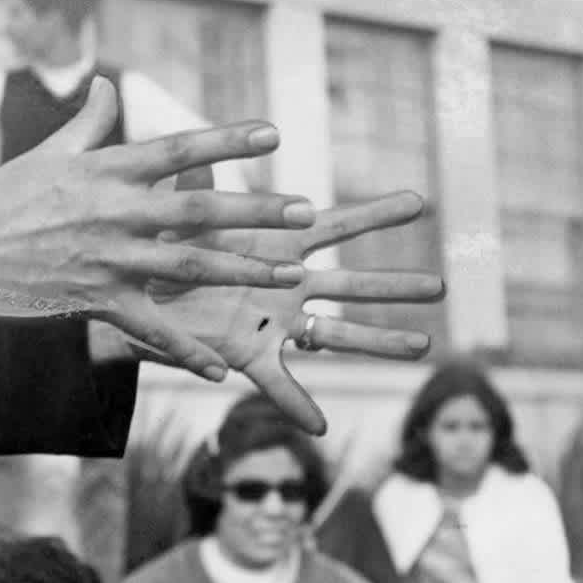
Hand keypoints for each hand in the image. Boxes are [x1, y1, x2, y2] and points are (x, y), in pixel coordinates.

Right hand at [0, 79, 313, 377]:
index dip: (228, 141)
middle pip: (199, 209)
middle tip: (305, 210)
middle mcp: (114, 211)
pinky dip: (185, 351)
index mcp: (106, 170)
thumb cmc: (0, 198)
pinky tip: (222, 368)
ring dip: (243, 270)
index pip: (179, 150)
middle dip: (257, 211)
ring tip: (290, 272)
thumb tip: (107, 83)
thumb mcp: (47, 153)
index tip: (274, 135)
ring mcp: (107, 258)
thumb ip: (89, 123)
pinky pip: (150, 328)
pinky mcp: (94, 299)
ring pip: (189, 266)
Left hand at [139, 193, 444, 434]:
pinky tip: (320, 427)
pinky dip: (296, 405)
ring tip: (424, 346)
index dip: (377, 214)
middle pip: (353, 284)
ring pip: (337, 335)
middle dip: (396, 285)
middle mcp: (288, 285)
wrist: (141, 295)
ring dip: (379, 341)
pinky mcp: (250, 355)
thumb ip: (198, 190)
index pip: (337, 225)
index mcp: (279, 246)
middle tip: (441, 285)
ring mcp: (275, 323)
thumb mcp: (185, 216)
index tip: (418, 202)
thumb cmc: (167, 247)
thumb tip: (200, 155)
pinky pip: (278, 384)